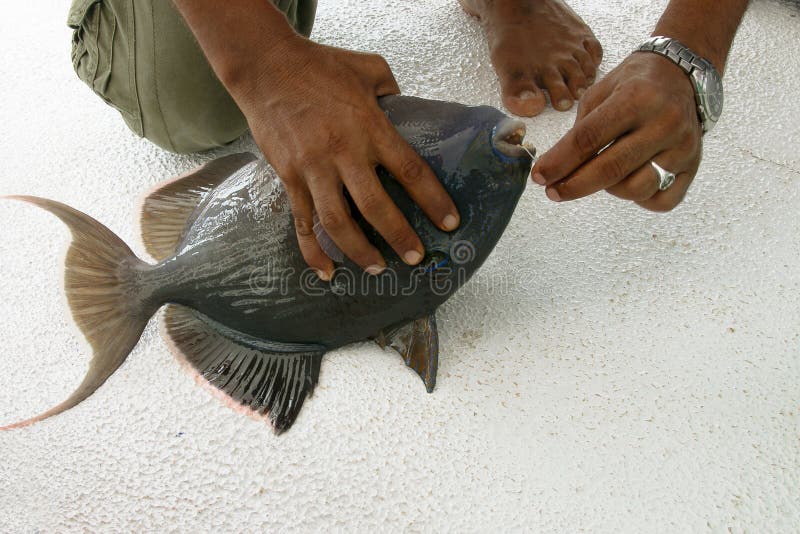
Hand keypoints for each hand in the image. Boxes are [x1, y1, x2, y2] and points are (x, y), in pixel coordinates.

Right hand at [231, 37, 459, 277]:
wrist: (265, 67)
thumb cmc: (320, 66)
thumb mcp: (368, 68)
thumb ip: (393, 90)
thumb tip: (406, 108)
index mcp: (369, 127)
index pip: (409, 170)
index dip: (432, 200)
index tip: (449, 222)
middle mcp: (343, 152)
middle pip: (375, 206)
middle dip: (398, 235)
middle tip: (416, 257)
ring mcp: (313, 168)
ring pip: (337, 222)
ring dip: (359, 251)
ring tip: (378, 268)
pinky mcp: (289, 177)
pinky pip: (302, 221)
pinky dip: (313, 250)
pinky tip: (326, 271)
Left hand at [531, 51, 702, 210]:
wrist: (682, 75)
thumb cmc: (633, 85)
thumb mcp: (600, 93)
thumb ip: (580, 131)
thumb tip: (556, 170)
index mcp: (637, 98)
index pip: (589, 139)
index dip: (559, 162)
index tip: (539, 176)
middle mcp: (664, 123)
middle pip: (611, 169)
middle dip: (574, 186)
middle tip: (553, 192)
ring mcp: (683, 147)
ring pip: (636, 189)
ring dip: (609, 189)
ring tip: (601, 175)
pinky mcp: (694, 166)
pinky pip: (662, 201)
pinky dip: (640, 199)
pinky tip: (630, 182)